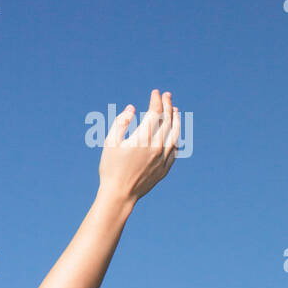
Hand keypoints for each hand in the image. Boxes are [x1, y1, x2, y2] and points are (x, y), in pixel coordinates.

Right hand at [99, 88, 181, 204]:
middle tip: (167, 96)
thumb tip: (131, 108)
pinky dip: (176, 136)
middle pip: (168, 121)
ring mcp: (163, 158)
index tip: (155, 93)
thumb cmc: (111, 168)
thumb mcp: (110, 143)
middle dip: (168, 105)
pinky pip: (175, 148)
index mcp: (143, 139)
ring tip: (175, 110)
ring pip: (175, 134)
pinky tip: (174, 132)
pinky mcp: (165, 168)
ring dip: (176, 119)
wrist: (119, 194)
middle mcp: (157, 147)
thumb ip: (121, 123)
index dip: (157, 101)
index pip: (156, 113)